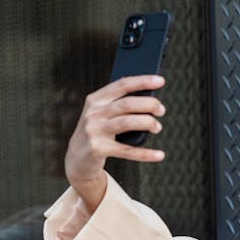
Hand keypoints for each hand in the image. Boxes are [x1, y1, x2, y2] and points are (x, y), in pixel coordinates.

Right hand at [63, 75, 166, 210]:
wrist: (77, 159)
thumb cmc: (99, 132)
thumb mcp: (103, 115)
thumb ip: (120, 105)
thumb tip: (151, 99)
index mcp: (95, 99)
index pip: (121, 85)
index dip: (142, 81)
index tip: (161, 80)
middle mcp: (93, 113)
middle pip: (127, 104)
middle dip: (149, 104)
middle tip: (161, 110)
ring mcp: (94, 131)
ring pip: (127, 123)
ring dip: (148, 123)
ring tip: (157, 127)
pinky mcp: (97, 149)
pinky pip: (127, 150)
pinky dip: (146, 153)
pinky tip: (160, 155)